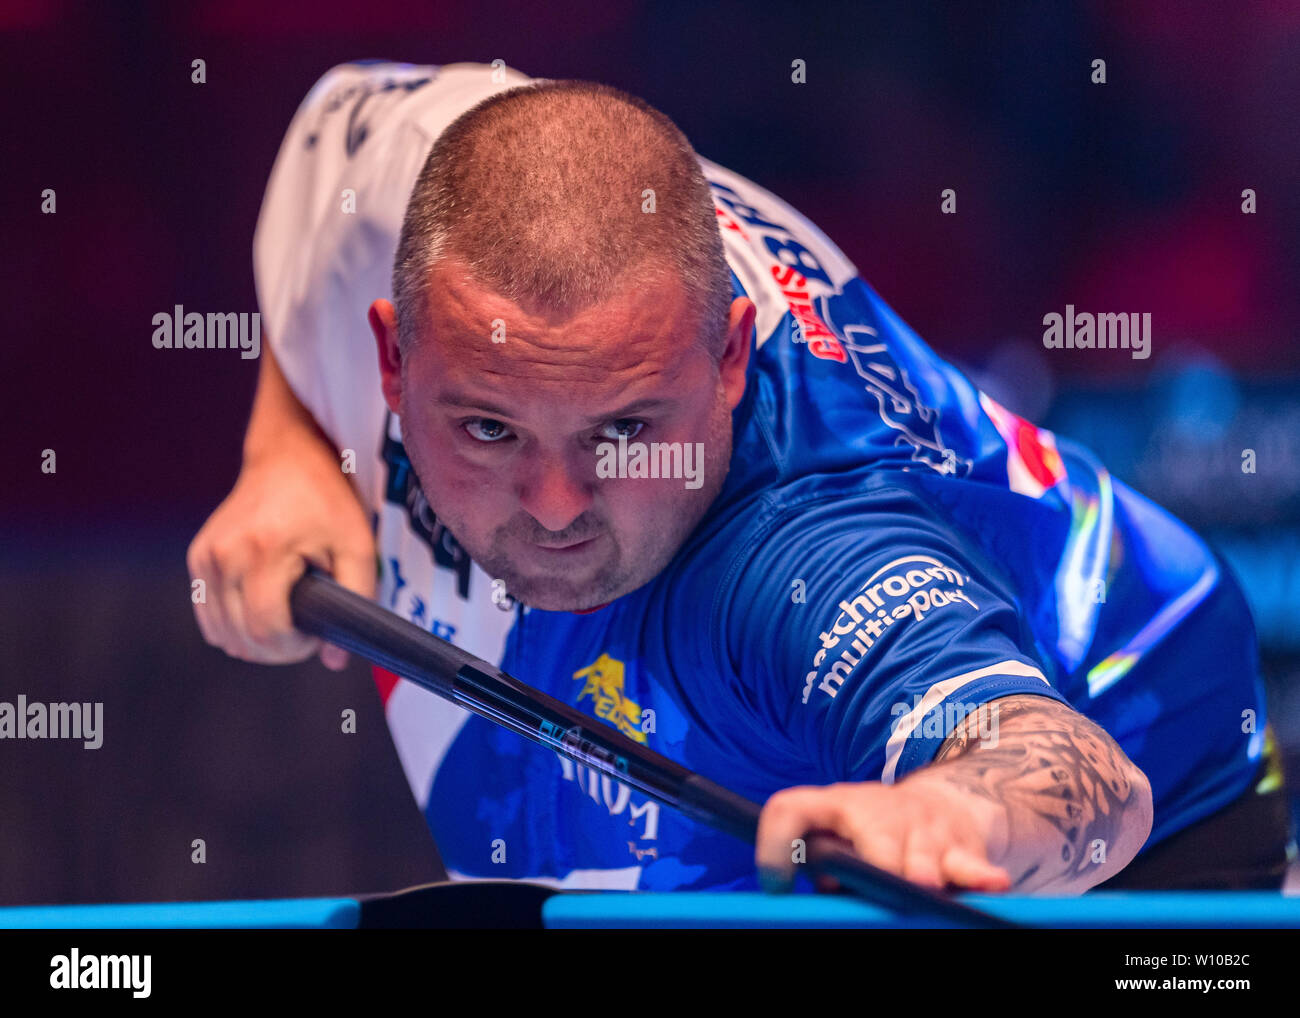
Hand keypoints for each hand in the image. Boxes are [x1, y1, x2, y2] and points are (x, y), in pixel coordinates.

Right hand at [187, 435, 375, 669]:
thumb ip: (357, 600)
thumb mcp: (358, 545)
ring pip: (223, 634)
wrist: (288, 456)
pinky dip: (237, 626)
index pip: (267, 630)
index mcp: (263, 550)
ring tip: (288, 616)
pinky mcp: (197, 559)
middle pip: (243, 638)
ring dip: (257, 641)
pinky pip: (210, 618)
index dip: (295, 648)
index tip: (316, 636)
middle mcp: (224, 555)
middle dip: (279, 649)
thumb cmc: (327, 499)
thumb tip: (335, 659)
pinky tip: (264, 610)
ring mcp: (204, 557)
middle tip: (307, 629)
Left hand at [755, 774, 1011, 893]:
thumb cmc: (870, 837)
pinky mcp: (961, 844)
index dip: (775, 842)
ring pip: (923, 850)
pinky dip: (980, 875)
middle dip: (880, 858)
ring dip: (923, 870)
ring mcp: (922, 823)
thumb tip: (827, 894)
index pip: (790, 809)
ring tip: (923, 885)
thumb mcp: (839, 841)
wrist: (935, 804)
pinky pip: (972, 863)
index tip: (776, 883)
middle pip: (875, 830)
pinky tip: (992, 884)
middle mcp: (876, 809)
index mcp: (832, 805)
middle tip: (881, 878)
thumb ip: (827, 868)